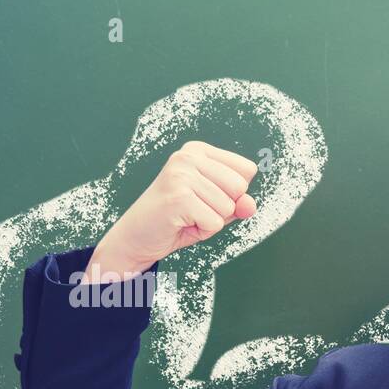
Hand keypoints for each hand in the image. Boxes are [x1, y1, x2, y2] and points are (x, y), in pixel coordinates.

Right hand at [82, 140, 258, 280]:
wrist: (138, 237)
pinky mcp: (178, 197)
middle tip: (195, 210)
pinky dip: (203, 231)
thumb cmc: (180, 220)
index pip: (247, 170)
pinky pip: (215, 222)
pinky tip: (181, 223)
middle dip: (224, 208)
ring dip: (211, 220)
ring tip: (187, 216)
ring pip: (228, 207)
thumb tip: (250, 203)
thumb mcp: (217, 208)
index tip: (205, 197)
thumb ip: (239, 203)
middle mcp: (188, 156)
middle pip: (240, 187)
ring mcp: (181, 175)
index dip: (234, 193)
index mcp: (199, 151)